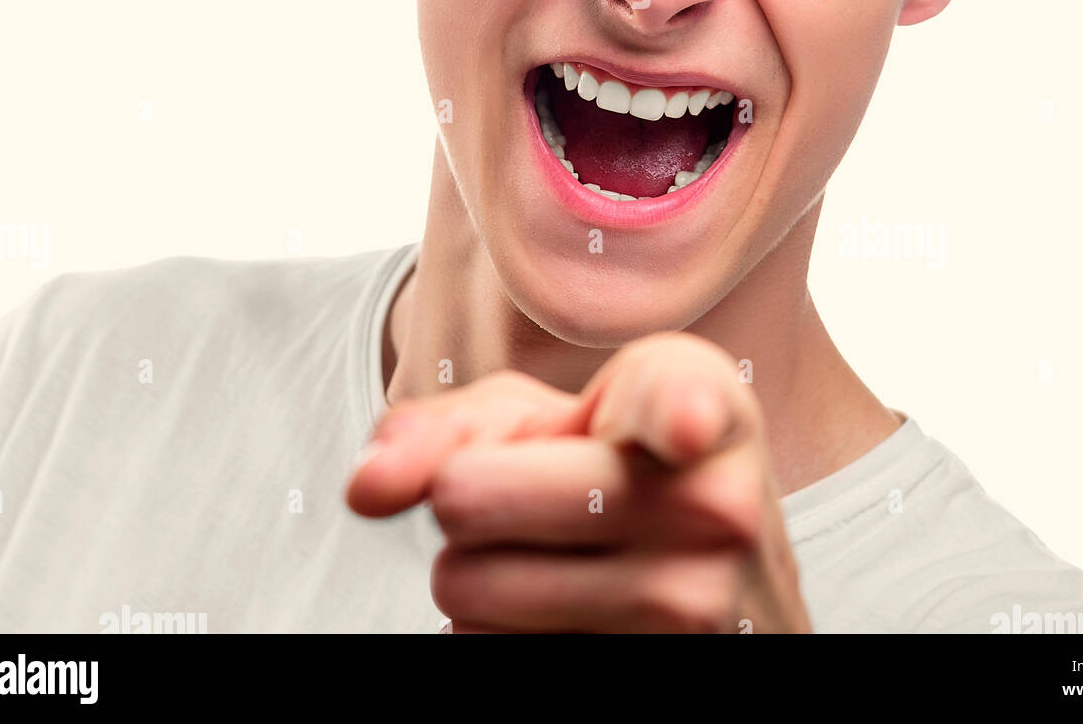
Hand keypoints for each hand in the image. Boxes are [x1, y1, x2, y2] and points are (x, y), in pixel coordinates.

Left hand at [346, 332, 812, 632]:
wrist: (713, 586)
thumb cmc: (612, 475)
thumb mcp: (546, 418)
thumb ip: (447, 427)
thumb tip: (367, 485)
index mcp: (698, 404)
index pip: (682, 404)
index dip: (678, 414)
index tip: (681, 426)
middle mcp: (716, 508)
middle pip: (470, 496)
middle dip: (465, 498)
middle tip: (535, 499)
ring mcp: (696, 613)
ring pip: (467, 589)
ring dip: (479, 578)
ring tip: (557, 558)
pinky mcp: (650, 678)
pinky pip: (490, 655)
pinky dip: (497, 637)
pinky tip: (562, 616)